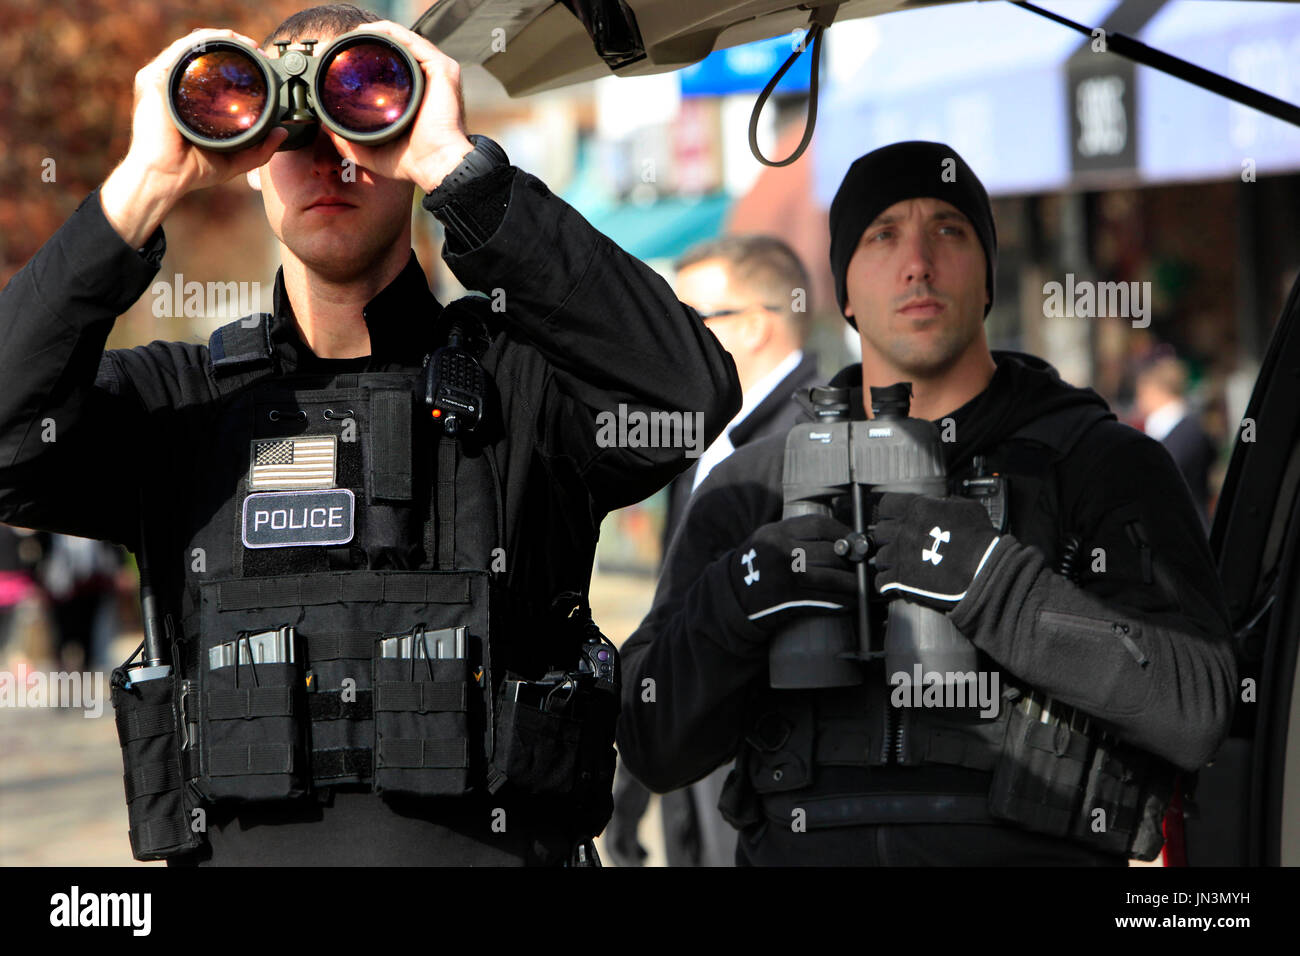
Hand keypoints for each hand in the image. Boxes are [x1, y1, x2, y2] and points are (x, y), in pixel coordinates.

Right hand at [100, 29, 288, 245]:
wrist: (167, 177)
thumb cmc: (193, 170)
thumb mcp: (235, 159)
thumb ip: (260, 149)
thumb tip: (283, 133)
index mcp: (189, 98)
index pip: (212, 69)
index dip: (236, 61)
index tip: (262, 63)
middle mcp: (174, 85)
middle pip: (203, 53)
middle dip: (232, 45)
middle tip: (258, 50)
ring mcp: (162, 79)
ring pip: (192, 46)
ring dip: (221, 39)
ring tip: (247, 44)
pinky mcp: (153, 79)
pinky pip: (179, 50)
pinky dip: (202, 41)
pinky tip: (222, 40)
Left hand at [316, 20, 473, 192]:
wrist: (435, 165)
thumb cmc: (411, 162)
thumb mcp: (370, 150)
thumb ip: (348, 140)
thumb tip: (325, 126)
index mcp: (416, 96)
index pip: (391, 68)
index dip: (367, 59)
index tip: (342, 60)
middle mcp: (428, 80)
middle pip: (396, 50)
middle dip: (368, 42)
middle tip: (341, 46)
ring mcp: (437, 72)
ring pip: (403, 41)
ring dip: (375, 33)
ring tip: (350, 36)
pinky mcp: (442, 69)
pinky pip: (413, 41)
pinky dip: (389, 33)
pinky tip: (368, 33)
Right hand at [729, 514, 857, 630]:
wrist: (732, 597)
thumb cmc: (755, 566)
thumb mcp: (767, 539)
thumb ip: (796, 534)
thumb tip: (840, 537)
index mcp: (777, 532)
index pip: (820, 525)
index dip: (843, 533)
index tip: (853, 541)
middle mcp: (783, 551)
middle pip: (831, 552)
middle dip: (852, 561)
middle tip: (862, 565)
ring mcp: (787, 576)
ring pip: (834, 577)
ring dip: (853, 583)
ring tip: (860, 585)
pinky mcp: (791, 600)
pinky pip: (827, 599)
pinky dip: (843, 601)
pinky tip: (850, 601)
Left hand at [871, 493, 1000, 610]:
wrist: (984, 570)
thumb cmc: (981, 540)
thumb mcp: (968, 509)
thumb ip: (950, 503)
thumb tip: (944, 502)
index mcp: (917, 509)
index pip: (886, 505)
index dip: (890, 514)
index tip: (896, 520)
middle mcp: (903, 530)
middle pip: (879, 532)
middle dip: (889, 538)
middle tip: (901, 544)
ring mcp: (899, 555)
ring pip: (879, 557)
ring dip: (888, 561)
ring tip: (902, 565)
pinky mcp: (900, 579)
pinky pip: (880, 580)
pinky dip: (886, 582)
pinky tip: (896, 582)